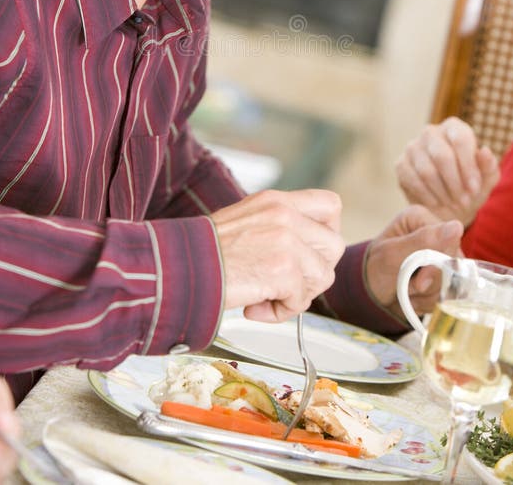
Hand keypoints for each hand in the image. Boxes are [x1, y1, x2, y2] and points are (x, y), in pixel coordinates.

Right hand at [212, 189, 344, 323]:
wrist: (178, 266)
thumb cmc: (205, 252)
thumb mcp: (247, 222)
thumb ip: (278, 229)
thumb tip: (306, 257)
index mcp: (277, 201)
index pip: (330, 205)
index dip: (327, 232)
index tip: (310, 252)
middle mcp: (285, 214)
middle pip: (334, 246)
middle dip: (315, 272)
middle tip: (286, 284)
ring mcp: (287, 240)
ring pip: (323, 277)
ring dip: (297, 296)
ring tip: (265, 297)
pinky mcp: (283, 269)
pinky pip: (300, 301)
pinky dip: (279, 312)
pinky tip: (253, 308)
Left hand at [365, 205, 463, 319]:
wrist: (369, 293)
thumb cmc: (375, 268)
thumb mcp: (393, 255)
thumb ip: (423, 242)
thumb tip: (457, 226)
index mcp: (421, 219)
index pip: (449, 240)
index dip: (438, 266)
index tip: (419, 282)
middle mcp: (435, 234)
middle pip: (454, 263)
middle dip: (430, 283)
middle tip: (408, 287)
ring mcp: (441, 256)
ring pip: (452, 282)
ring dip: (427, 294)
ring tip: (406, 291)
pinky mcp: (443, 275)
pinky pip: (449, 294)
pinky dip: (429, 301)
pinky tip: (414, 297)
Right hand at [395, 117, 498, 225]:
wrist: (450, 203)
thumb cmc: (471, 186)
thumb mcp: (486, 179)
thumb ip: (488, 166)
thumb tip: (485, 152)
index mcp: (454, 127)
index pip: (460, 140)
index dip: (468, 166)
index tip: (474, 190)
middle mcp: (431, 132)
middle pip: (442, 156)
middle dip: (455, 183)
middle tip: (464, 201)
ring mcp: (412, 147)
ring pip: (426, 171)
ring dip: (442, 192)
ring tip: (453, 203)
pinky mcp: (401, 164)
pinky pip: (412, 180)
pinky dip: (427, 195)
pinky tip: (437, 203)